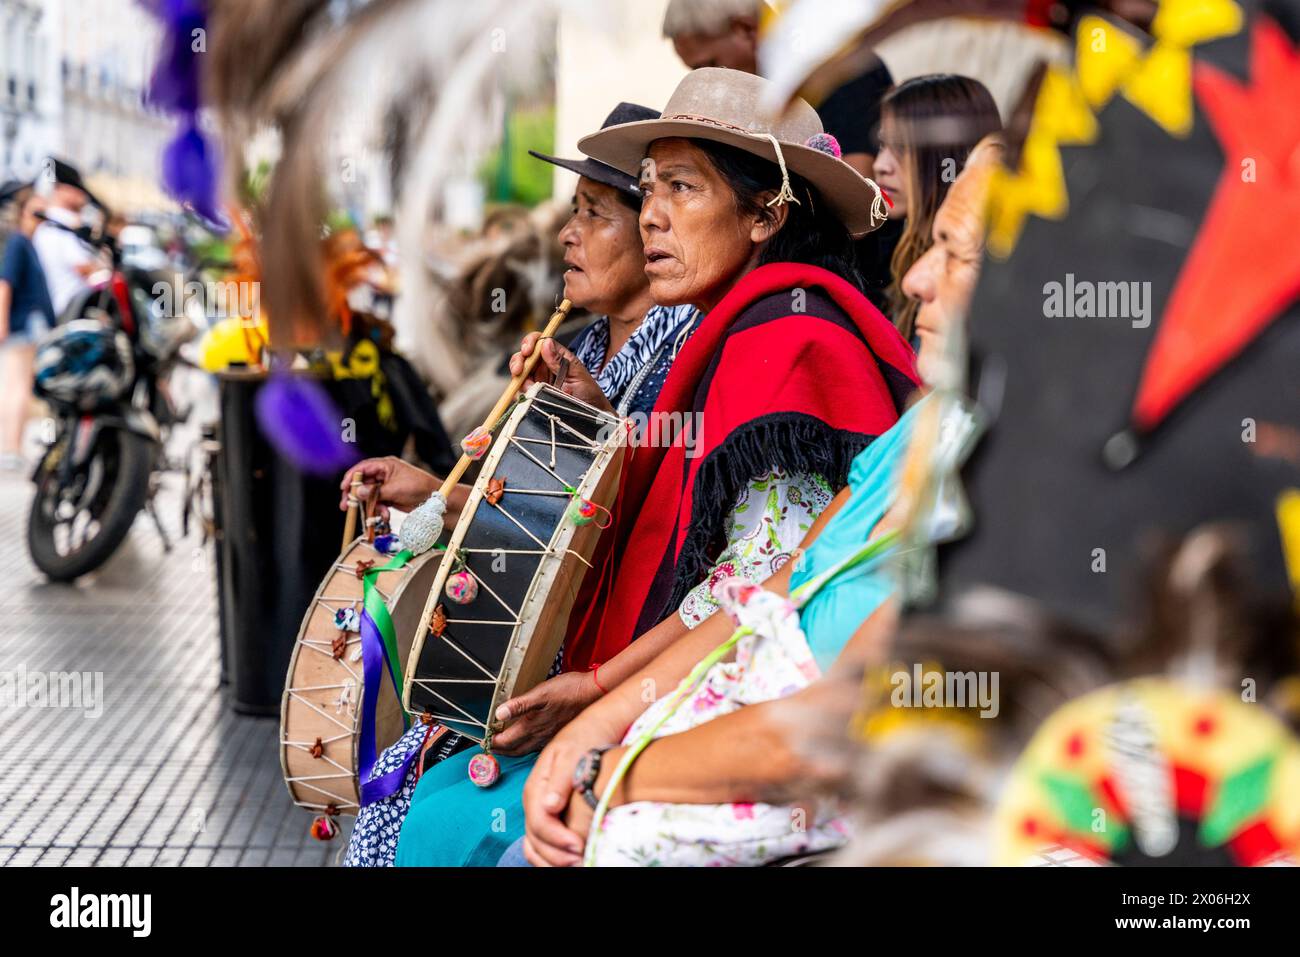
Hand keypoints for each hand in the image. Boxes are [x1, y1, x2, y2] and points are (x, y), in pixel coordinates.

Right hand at [337, 456, 438, 518]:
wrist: (433, 500)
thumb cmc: (418, 487)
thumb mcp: (394, 489)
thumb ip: (374, 492)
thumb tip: (356, 492)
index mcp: (385, 465)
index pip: (363, 468)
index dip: (351, 477)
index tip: (343, 488)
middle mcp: (384, 474)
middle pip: (362, 483)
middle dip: (354, 495)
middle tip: (346, 506)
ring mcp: (386, 486)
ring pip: (368, 495)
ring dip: (369, 506)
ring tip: (373, 515)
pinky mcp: (389, 497)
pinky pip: (377, 503)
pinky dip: (379, 510)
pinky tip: (385, 516)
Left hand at [491, 670, 600, 755]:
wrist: (594, 693)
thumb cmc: (569, 690)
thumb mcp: (541, 692)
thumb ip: (519, 705)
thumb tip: (498, 714)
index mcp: (533, 726)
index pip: (507, 741)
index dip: (493, 742)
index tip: (483, 741)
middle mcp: (540, 736)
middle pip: (515, 750)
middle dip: (500, 750)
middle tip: (489, 747)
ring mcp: (550, 737)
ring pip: (526, 750)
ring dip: (513, 750)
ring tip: (504, 746)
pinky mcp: (557, 734)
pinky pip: (537, 747)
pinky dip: (527, 747)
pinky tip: (528, 741)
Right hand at [508, 333, 611, 411]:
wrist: (590, 418)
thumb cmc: (589, 395)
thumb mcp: (578, 376)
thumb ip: (560, 360)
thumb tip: (546, 342)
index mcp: (556, 357)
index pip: (539, 342)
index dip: (530, 342)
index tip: (527, 351)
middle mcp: (544, 367)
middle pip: (524, 357)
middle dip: (518, 361)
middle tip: (518, 371)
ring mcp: (537, 381)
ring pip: (519, 374)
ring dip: (518, 379)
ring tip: (529, 388)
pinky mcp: (533, 396)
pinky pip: (520, 392)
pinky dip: (518, 393)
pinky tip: (526, 396)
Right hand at [521, 714, 621, 865]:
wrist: (594, 728)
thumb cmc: (586, 738)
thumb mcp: (574, 754)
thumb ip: (560, 780)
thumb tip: (548, 806)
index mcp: (536, 785)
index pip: (538, 820)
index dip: (556, 837)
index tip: (579, 845)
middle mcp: (535, 799)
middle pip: (535, 837)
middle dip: (556, 854)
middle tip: (581, 860)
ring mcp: (542, 808)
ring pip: (536, 844)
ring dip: (553, 859)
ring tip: (578, 863)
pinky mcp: (552, 814)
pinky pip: (544, 842)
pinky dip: (553, 855)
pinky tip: (570, 859)